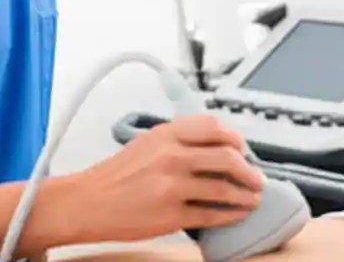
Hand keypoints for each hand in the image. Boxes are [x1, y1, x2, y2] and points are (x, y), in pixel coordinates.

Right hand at [57, 115, 265, 243]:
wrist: (86, 202)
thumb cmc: (117, 174)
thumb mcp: (150, 142)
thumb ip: (182, 139)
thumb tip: (221, 146)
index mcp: (168, 134)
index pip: (217, 128)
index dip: (237, 140)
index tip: (244, 150)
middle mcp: (172, 156)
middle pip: (228, 158)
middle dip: (249, 171)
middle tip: (257, 178)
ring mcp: (172, 187)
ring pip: (224, 189)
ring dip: (246, 195)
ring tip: (253, 197)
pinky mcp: (170, 215)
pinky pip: (212, 214)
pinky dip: (231, 214)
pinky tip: (237, 213)